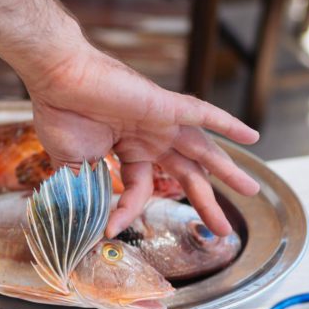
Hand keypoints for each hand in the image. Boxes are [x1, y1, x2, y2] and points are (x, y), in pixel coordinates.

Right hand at [25, 46, 259, 238]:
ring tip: (250, 190)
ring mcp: (160, 121)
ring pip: (202, 149)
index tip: (111, 229)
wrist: (57, 79)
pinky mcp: (164, 105)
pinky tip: (251, 136)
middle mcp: (150, 136)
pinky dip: (227, 124)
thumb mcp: (73, 165)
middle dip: (205, 201)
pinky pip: (202, 114)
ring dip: (227, 170)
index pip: (139, 189)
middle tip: (222, 229)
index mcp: (129, 149)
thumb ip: (85, 191)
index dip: (127, 211)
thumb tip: (90, 224)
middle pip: (186, 174)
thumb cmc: (60, 114)